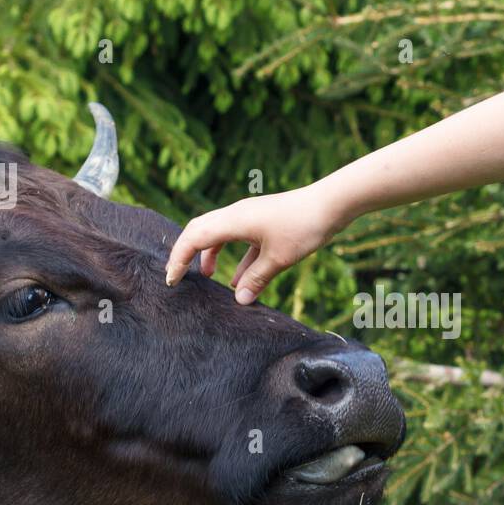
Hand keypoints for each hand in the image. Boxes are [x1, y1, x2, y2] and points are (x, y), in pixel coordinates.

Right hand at [164, 187, 349, 303]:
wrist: (331, 204)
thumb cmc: (304, 227)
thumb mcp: (279, 259)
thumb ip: (257, 280)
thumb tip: (239, 300)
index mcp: (233, 220)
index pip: (194, 238)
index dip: (179, 258)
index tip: (172, 280)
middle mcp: (237, 215)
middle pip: (201, 231)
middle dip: (187, 253)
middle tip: (179, 276)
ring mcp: (250, 216)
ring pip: (220, 234)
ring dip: (211, 254)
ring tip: (208, 278)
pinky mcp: (263, 222)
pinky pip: (240, 239)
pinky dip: (235, 257)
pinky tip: (240, 280)